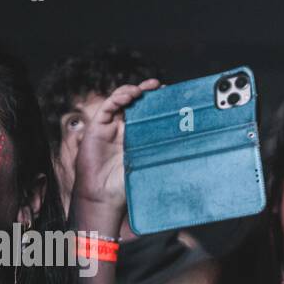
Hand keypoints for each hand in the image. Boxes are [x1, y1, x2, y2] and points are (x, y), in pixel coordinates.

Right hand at [69, 79, 160, 213]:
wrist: (104, 196)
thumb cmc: (124, 185)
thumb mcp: (148, 165)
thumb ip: (159, 153)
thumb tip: (186, 147)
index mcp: (136, 137)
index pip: (147, 114)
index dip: (156, 104)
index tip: (170, 96)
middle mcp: (122, 129)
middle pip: (134, 104)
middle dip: (146, 92)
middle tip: (159, 86)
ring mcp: (109, 127)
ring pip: (120, 102)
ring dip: (131, 91)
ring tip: (144, 90)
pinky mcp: (97, 128)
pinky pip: (107, 108)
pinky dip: (117, 98)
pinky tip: (129, 96)